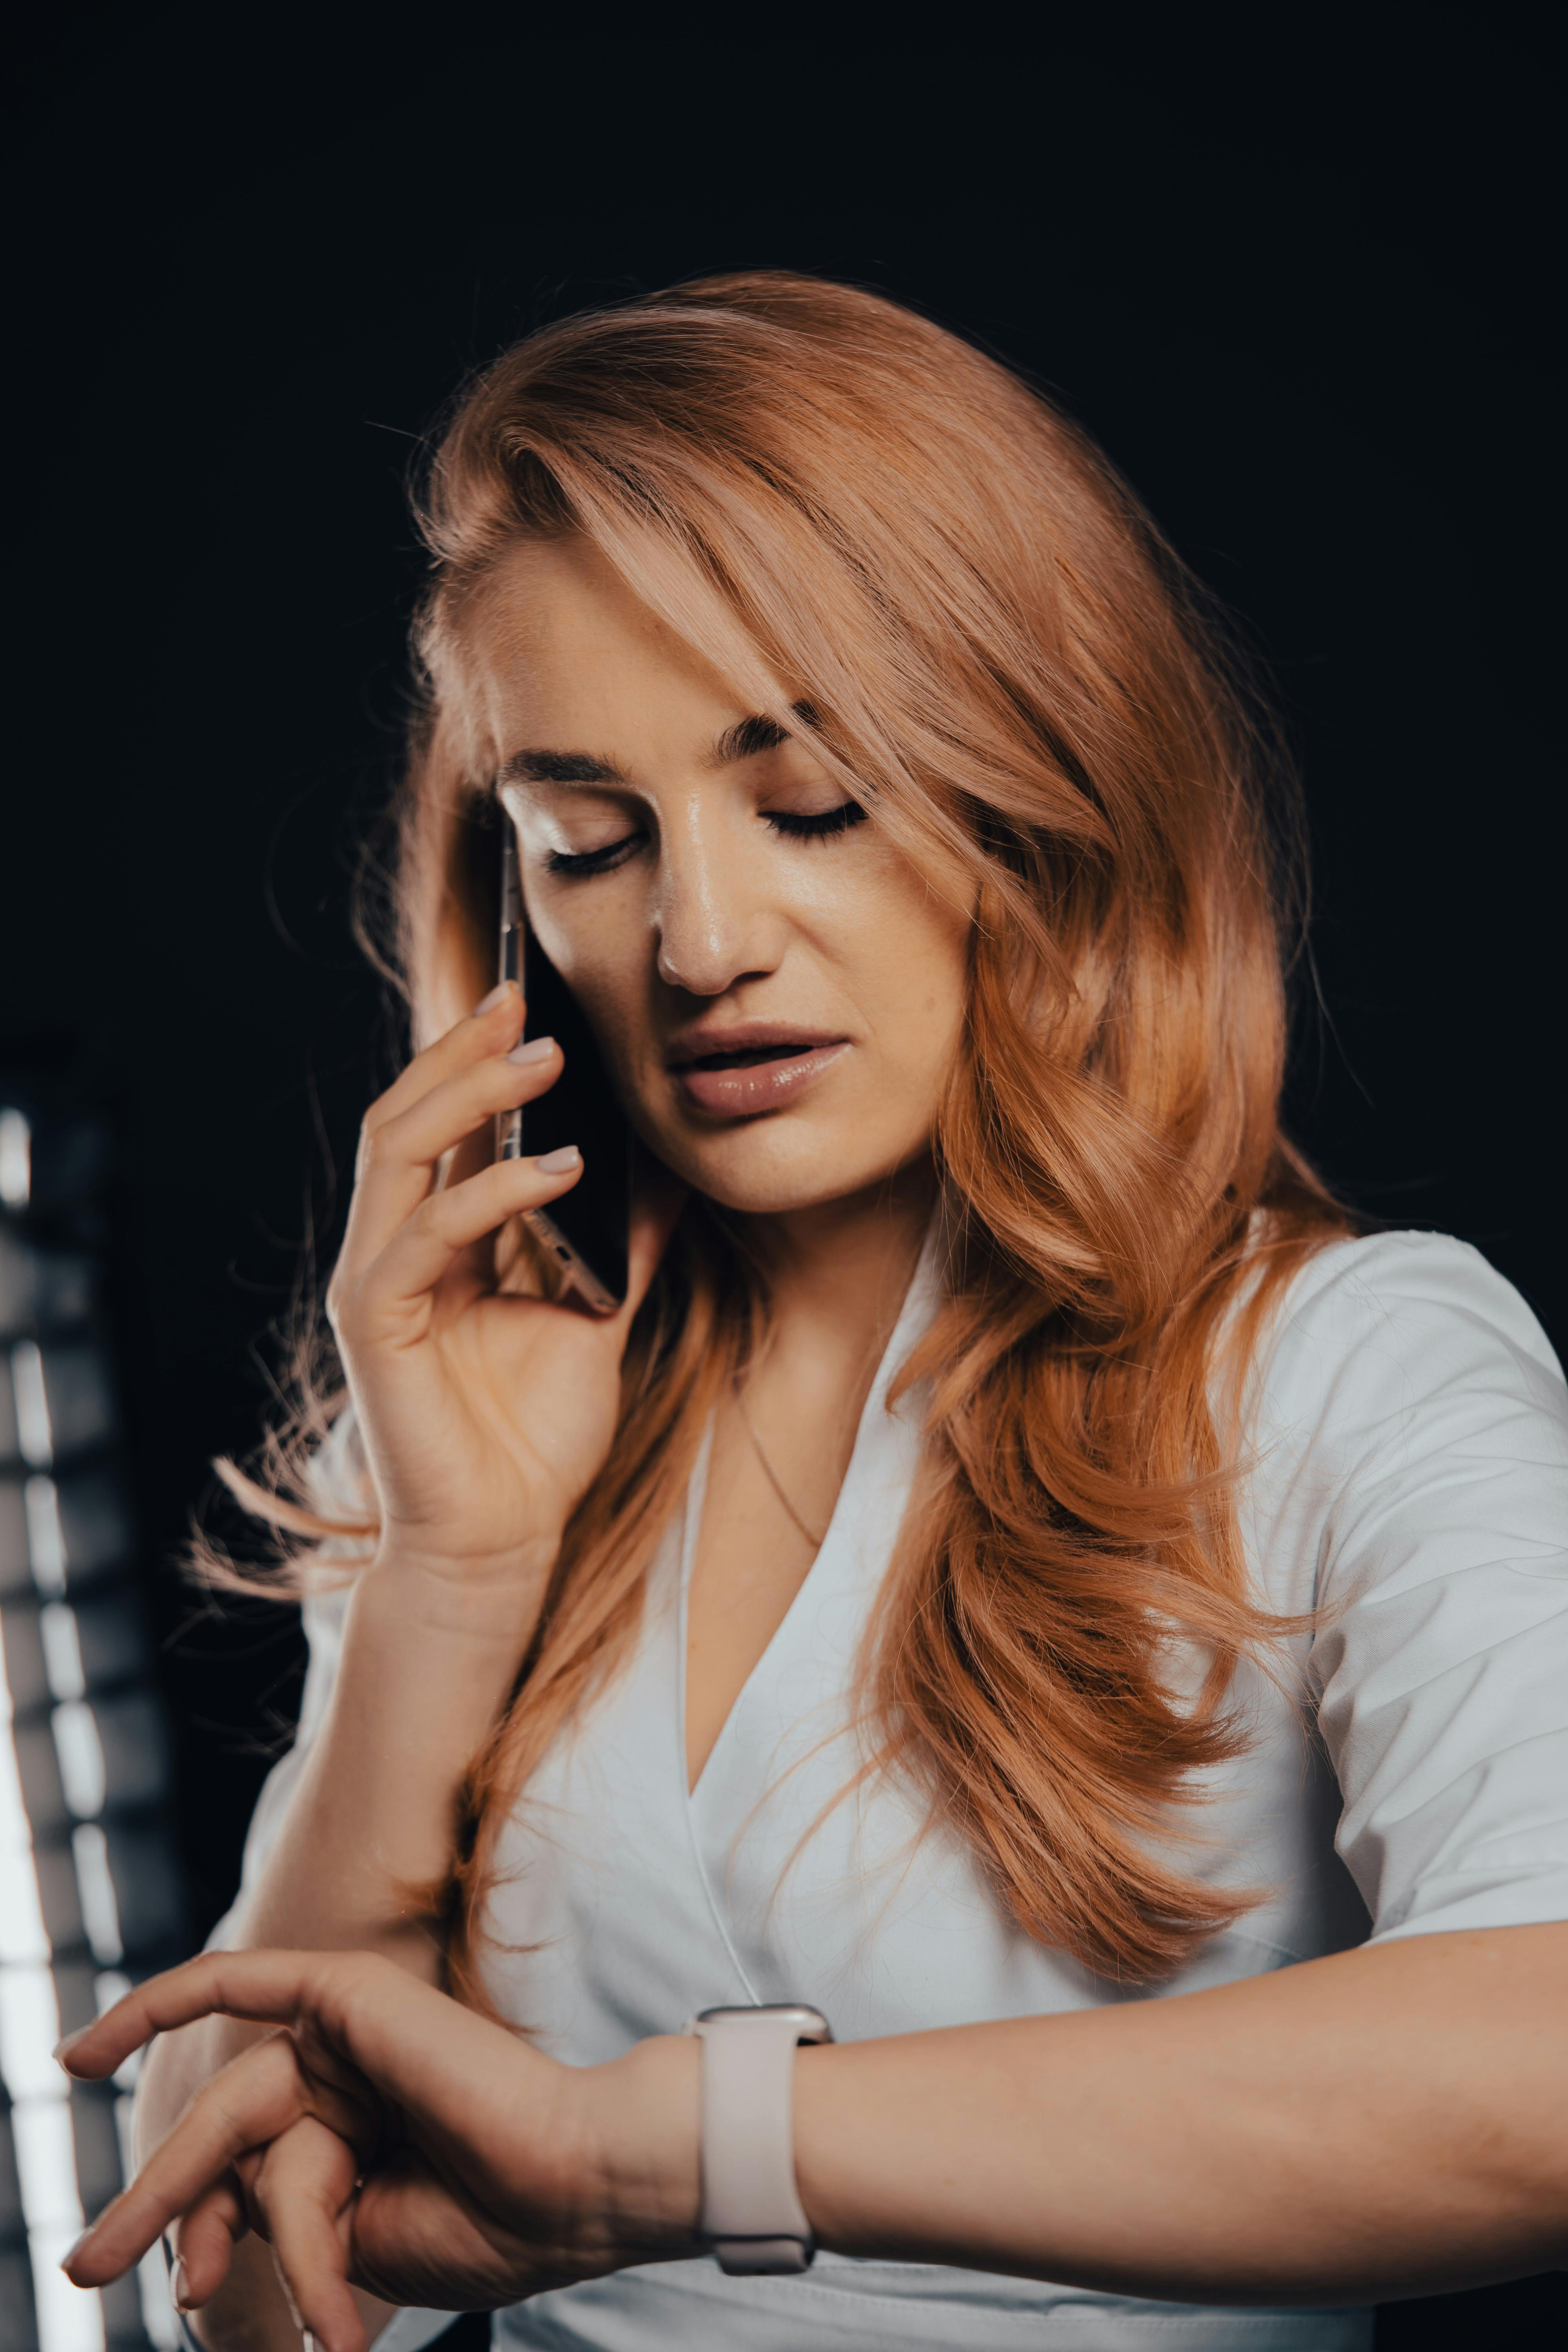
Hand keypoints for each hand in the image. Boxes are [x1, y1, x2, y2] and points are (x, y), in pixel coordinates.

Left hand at [59, 1952, 699, 2349]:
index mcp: (356, 2140)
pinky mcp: (345, 1994)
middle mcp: (345, 2080)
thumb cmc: (483, 2227)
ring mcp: (346, 2034)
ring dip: (198, 2193)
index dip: (206, 2236)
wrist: (562, 2192)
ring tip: (209, 2282)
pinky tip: (87, 2051)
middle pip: (222, 2141)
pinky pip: (232, 1985)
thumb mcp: (351, 2244)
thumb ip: (280, 2215)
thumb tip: (204, 2226)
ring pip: (233, 2114)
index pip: (245, 2179)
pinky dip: (159, 2002)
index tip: (198, 2295)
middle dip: (156, 2207)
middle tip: (88, 2271)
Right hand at [326, 982, 676, 1593]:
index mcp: (436, 1243)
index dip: (477, 1058)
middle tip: (526, 1001)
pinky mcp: (374, 1322)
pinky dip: (492, 1194)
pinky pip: (425, 1234)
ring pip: (399, 1151)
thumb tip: (669, 1169)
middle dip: (464, 1052)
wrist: (505, 1538)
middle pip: (406, 1116)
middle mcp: (395, 1249)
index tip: (532, 1000)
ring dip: (472, 1095)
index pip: (440, 1125)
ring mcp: (376, 1281)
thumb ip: (621, 1242)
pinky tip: (558, 1169)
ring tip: (546, 1058)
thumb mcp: (597, 1315)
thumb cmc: (536, 1439)